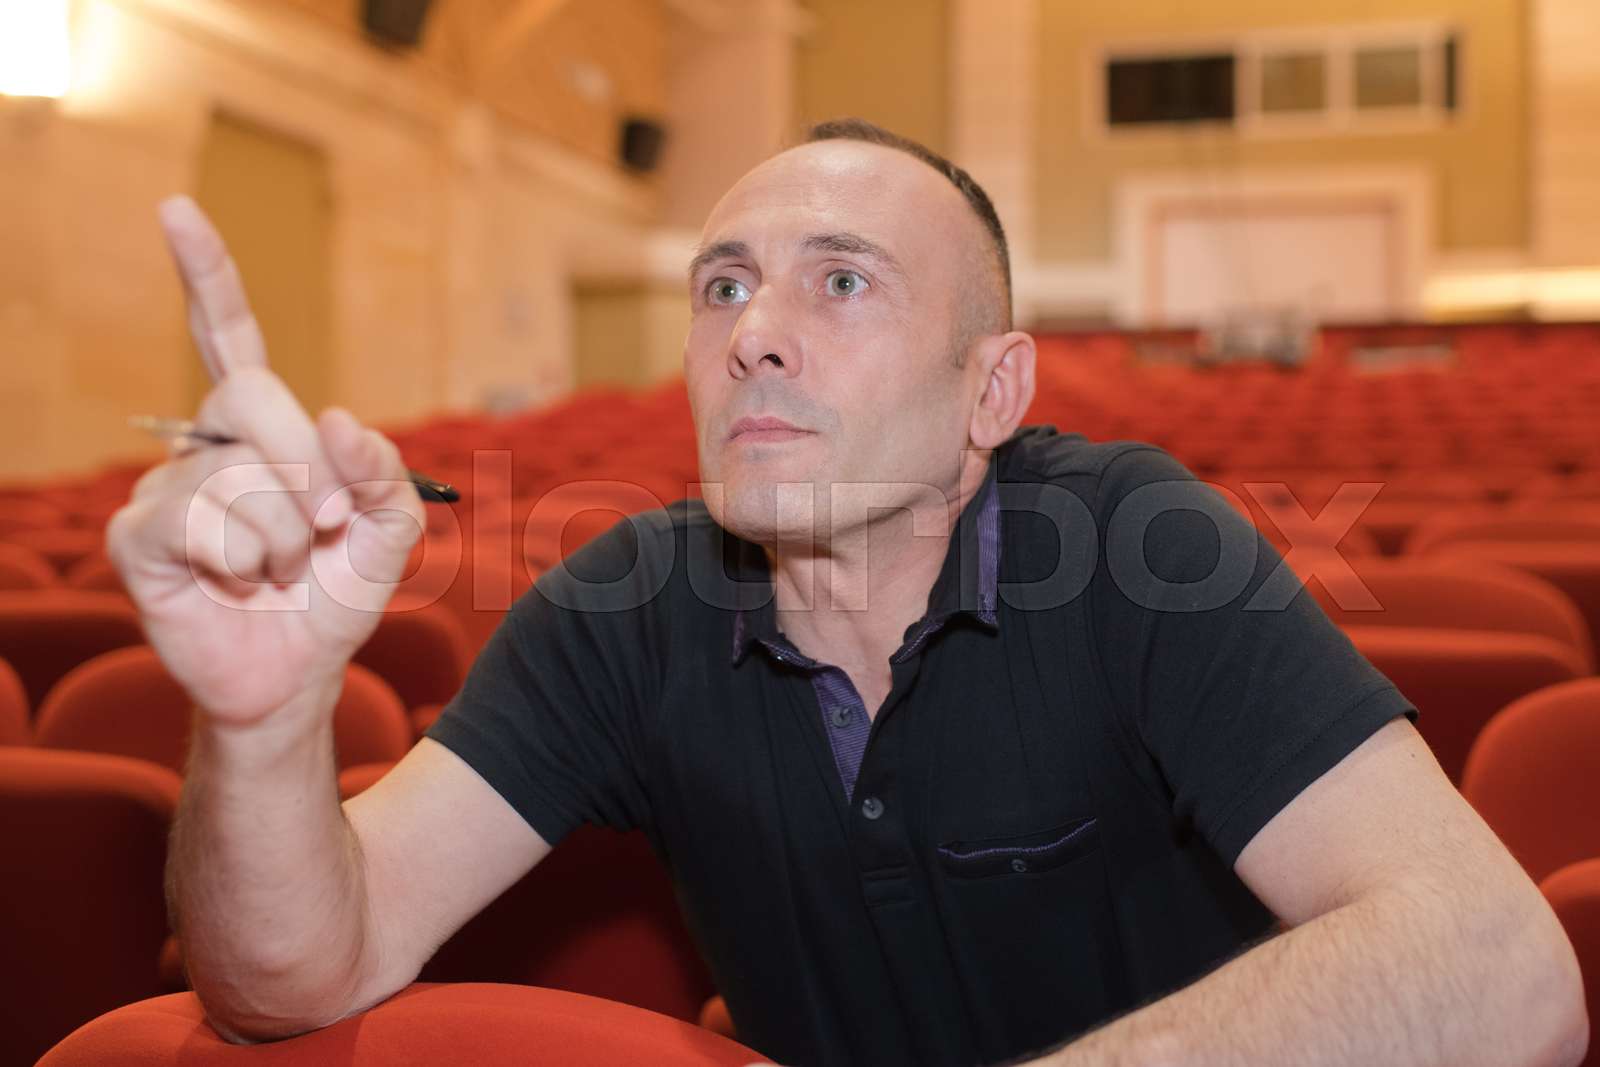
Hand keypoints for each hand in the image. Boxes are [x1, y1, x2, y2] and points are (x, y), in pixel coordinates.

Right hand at [106, 196, 425, 726]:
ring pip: (238, 471)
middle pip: (251, 393)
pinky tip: (239, 582)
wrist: (301, 672)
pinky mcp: (138, 538)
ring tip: (281, 567)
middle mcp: (205, 443)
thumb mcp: (391, 531)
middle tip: (325, 526)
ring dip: (288, 533)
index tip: (177, 209)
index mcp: (263, 430)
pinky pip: (203, 520)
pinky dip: (247, 559)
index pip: (229, 338)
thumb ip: (385, 474)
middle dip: (309, 464)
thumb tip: (340, 417)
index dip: (207, 276)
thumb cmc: (337, 594)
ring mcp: (164, 487)